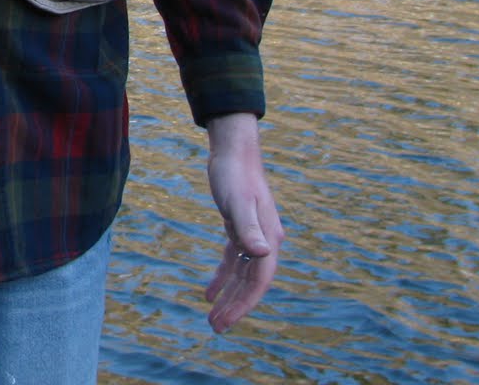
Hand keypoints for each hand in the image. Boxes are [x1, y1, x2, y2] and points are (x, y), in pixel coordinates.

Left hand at [203, 113, 284, 332]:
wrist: (233, 150)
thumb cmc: (235, 174)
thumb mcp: (238, 202)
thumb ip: (249, 228)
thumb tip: (262, 253)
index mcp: (269, 238)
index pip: (259, 280)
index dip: (244, 303)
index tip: (226, 320)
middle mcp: (265, 240)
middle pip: (251, 282)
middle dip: (235, 306)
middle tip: (215, 327)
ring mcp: (254, 236)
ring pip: (242, 274)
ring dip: (228, 295)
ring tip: (212, 316)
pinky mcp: (240, 229)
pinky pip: (233, 261)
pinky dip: (222, 276)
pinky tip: (209, 291)